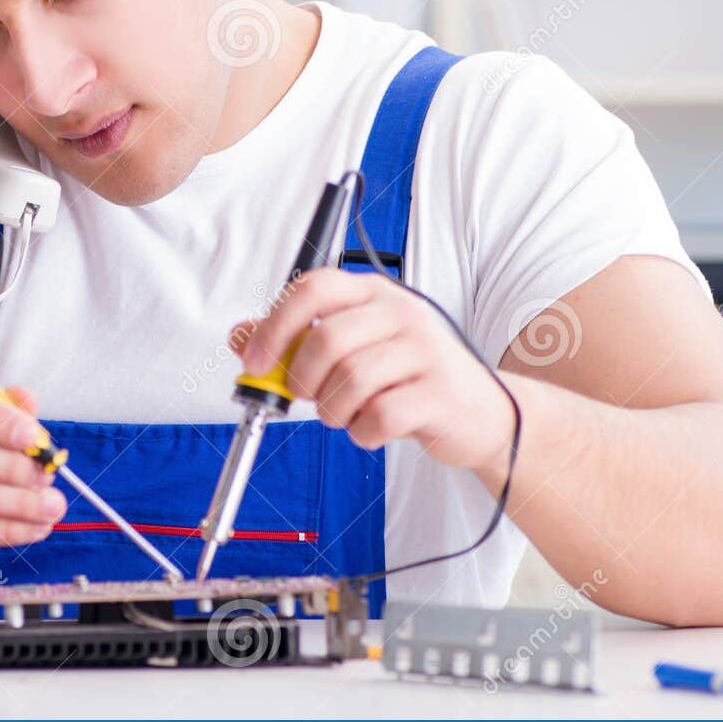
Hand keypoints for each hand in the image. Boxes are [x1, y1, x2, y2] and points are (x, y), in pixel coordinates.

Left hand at [230, 269, 515, 476]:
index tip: (255, 361)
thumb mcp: (355, 348)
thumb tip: (239, 335)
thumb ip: (298, 341)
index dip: (275, 325)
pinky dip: (363, 433)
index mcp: (375, 294)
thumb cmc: (409, 378)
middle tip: (309, 396)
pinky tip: (372, 429)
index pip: (314, 288)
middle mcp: (402, 313)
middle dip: (303, 379)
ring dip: (333, 411)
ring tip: (345, 414)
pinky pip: (379, 417)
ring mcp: (425, 351)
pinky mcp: (440, 394)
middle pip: (327, 340)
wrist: (483, 412)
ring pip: (350, 381)